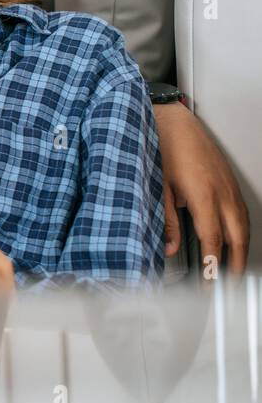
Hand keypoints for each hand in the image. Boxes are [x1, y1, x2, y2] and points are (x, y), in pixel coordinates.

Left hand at [152, 102, 249, 273]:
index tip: (209, 281)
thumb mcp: (158, 186)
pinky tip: (235, 239)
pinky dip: (241, 230)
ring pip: (243, 224)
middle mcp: (222, 191)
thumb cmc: (162, 147)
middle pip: (237, 236)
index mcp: (203, 194)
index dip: (213, 263)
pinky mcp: (229, 180)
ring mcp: (229, 185)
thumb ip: (167, 220)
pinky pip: (242, 211)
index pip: (213, 239)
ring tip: (234, 268)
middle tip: (228, 283)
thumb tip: (170, 246)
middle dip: (236, 262)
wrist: (173, 120)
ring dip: (241, 248)